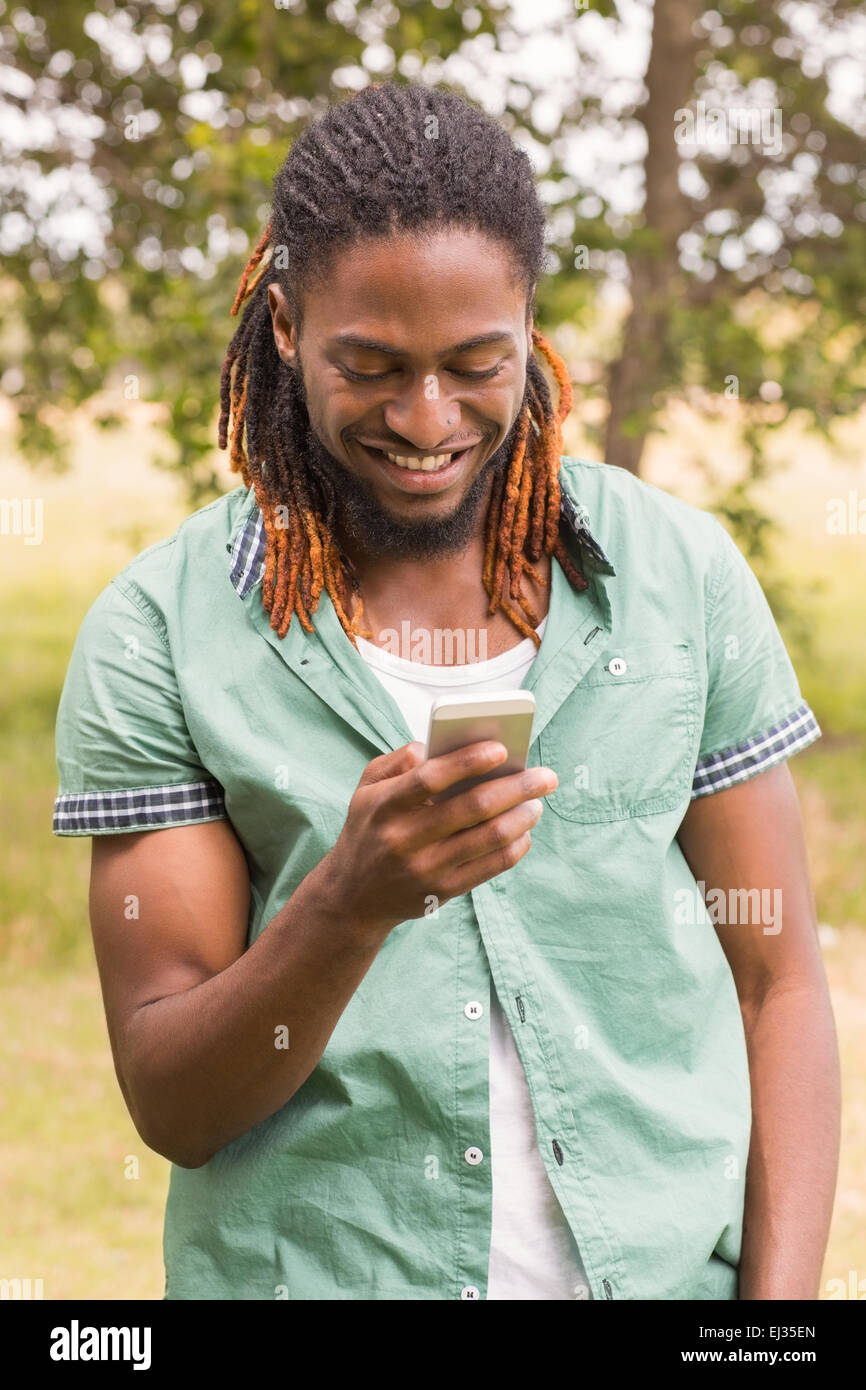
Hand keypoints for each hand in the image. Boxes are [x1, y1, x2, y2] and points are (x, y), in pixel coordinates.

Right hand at [318, 740, 557, 939]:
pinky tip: (524, 832)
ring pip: (488, 839)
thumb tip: (436, 746)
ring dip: (521, 818)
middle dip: (515, 788)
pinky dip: (514, 847)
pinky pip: (490, 868)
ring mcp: (425, 869)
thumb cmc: (369, 829)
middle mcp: (404, 839)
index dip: (467, 762)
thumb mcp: (366, 789)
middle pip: (471, 809)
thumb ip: (397, 762)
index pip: (429, 779)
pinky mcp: (443, 892)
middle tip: (545, 776)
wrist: (352, 896)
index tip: (501, 749)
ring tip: (537, 802)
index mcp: (384, 806)